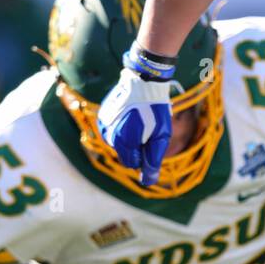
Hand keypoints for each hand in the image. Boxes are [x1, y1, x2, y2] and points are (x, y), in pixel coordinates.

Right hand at [97, 66, 172, 186]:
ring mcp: (104, 124)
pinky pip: (112, 130)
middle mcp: (109, 134)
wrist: (144, 82)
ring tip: (140, 121)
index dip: (144, 155)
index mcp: (124, 141)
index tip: (151, 140)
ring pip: (117, 142)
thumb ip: (153, 160)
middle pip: (124, 153)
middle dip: (136, 147)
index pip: (131, 163)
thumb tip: (148, 182)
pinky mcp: (103, 115)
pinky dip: (121, 127)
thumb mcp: (161, 137)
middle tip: (147, 130)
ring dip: (128, 138)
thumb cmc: (156, 110)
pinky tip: (130, 116)